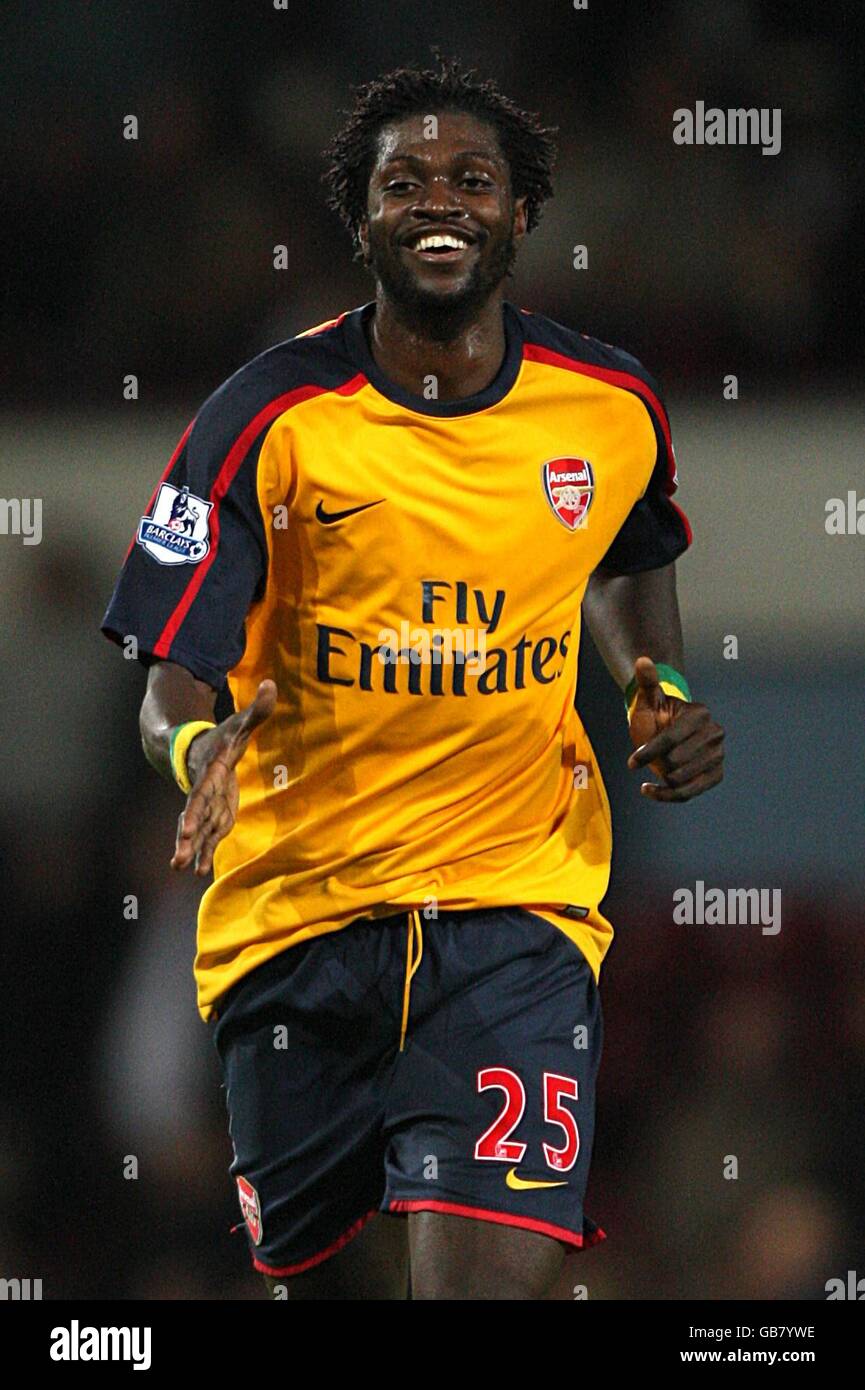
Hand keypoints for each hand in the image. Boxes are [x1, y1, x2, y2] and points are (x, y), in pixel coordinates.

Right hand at [171, 679, 276, 874]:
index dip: (194, 811)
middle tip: (178, 857)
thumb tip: (271, 685)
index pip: (201, 795)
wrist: (198, 749)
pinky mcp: (213, 814)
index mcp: (209, 773)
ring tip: (183, 868)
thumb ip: (257, 708)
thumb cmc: (221, 738)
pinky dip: (203, 851)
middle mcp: (203, 792)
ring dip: (193, 849)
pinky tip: (198, 871)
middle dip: (188, 837)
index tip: (186, 828)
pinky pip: (207, 834)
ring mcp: (206, 805)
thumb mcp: (240, 723)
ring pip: (199, 830)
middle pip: (194, 817)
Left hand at [626, 656, 723, 801]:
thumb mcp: (648, 700)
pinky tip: (650, 791)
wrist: (668, 735)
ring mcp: (718, 755)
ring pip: (682, 779)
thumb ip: (647, 682)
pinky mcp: (716, 775)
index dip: (648, 753)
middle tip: (650, 758)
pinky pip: (690, 793)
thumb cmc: (655, 716)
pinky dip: (667, 796)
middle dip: (657, 763)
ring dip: (661, 779)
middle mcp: (715, 734)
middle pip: (675, 762)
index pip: (670, 740)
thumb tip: (642, 660)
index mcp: (700, 714)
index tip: (631, 763)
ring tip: (654, 770)